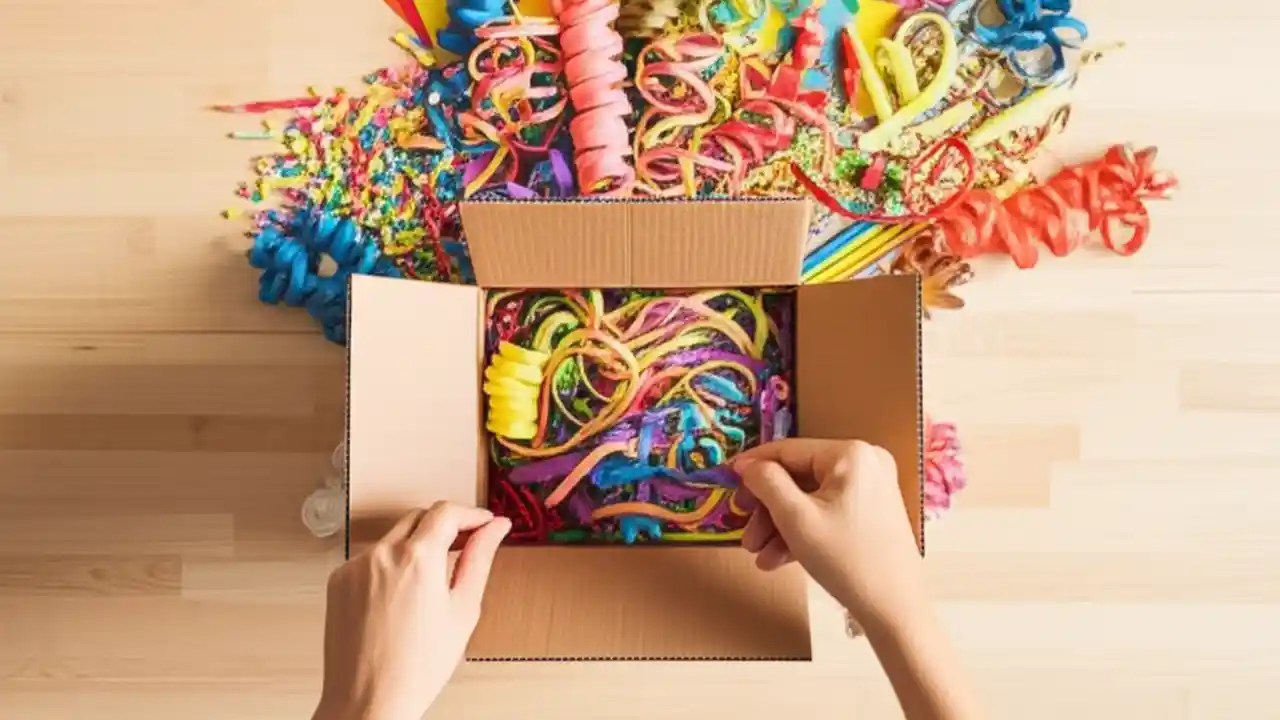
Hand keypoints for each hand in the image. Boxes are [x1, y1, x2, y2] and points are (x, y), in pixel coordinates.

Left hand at [314, 503, 510, 719]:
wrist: (368, 701)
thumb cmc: (417, 667)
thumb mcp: (463, 610)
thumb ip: (480, 559)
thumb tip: (496, 528)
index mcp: (418, 559)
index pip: (447, 511)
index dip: (471, 513)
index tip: (484, 523)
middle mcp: (382, 554)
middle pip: (419, 518)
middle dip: (444, 526)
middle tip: (464, 546)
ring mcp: (355, 566)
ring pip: (393, 538)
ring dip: (415, 547)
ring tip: (429, 585)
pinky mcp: (338, 580)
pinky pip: (370, 559)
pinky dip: (389, 566)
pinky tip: (400, 598)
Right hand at [732, 439, 925, 628]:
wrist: (894, 609)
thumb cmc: (845, 559)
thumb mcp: (796, 518)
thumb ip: (766, 483)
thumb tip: (746, 465)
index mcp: (850, 454)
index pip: (788, 451)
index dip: (752, 466)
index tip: (725, 479)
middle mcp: (865, 462)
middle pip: (798, 478)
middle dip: (767, 509)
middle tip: (745, 532)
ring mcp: (871, 487)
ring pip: (810, 499)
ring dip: (780, 526)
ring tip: (759, 555)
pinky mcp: (872, 512)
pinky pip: (827, 512)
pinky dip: (803, 532)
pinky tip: (778, 559)